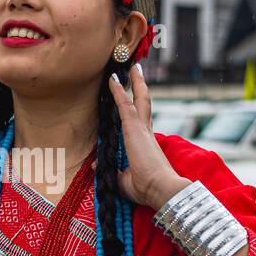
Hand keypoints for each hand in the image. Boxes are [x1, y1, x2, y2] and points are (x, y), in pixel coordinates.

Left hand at [108, 66, 190, 209]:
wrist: (160, 189)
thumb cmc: (146, 189)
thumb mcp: (123, 180)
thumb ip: (111, 170)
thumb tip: (96, 165)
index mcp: (146, 144)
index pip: (141, 121)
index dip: (138, 108)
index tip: (135, 96)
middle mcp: (146, 133)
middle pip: (144, 103)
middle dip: (140, 87)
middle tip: (137, 72)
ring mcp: (142, 129)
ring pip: (138, 99)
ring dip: (134, 82)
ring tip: (132, 66)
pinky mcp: (135, 128)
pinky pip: (124, 104)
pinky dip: (118, 91)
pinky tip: (113, 79)